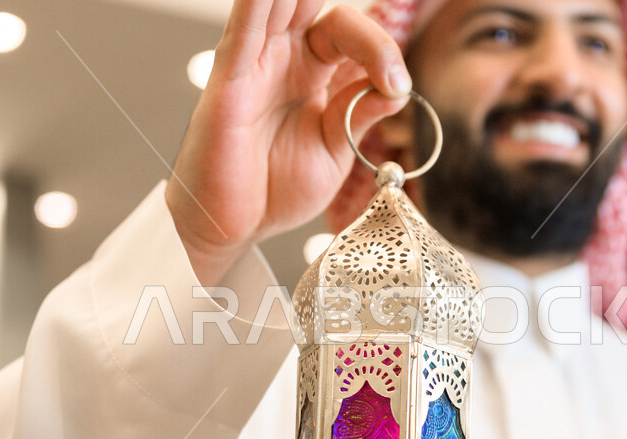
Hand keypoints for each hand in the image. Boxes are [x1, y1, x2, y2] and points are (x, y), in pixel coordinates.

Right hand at [166, 0, 411, 284]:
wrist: (233, 227)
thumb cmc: (273, 188)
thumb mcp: (335, 150)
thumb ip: (360, 113)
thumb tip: (396, 89)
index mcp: (311, 69)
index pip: (346, 32)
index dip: (379, 49)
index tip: (397, 87)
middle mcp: (282, 57)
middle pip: (315, 7)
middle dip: (350, 23)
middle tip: (381, 41)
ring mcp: (254, 63)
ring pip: (277, 5)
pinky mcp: (229, 80)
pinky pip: (243, 32)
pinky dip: (255, 6)